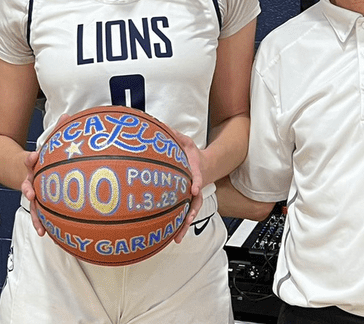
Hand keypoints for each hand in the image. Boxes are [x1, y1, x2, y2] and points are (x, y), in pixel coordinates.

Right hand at [25, 113, 69, 236]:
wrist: (19, 166)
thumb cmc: (41, 155)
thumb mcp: (47, 142)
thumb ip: (57, 131)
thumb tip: (68, 116)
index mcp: (32, 164)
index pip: (29, 159)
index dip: (31, 158)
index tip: (33, 156)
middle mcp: (29, 178)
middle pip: (26, 184)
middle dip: (27, 188)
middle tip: (30, 192)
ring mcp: (31, 192)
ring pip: (31, 204)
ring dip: (34, 213)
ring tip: (39, 224)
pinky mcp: (36, 203)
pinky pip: (38, 213)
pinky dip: (40, 222)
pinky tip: (45, 233)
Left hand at [169, 128, 204, 243]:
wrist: (204, 164)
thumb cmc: (191, 153)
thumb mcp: (184, 141)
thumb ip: (173, 134)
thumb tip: (158, 125)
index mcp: (195, 170)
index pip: (197, 176)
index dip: (196, 181)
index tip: (194, 187)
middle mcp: (195, 186)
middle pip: (196, 201)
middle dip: (192, 211)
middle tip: (187, 219)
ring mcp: (192, 196)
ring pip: (191, 212)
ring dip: (185, 225)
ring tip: (178, 236)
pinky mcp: (186, 203)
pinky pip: (183, 216)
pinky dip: (180, 227)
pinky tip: (173, 238)